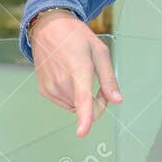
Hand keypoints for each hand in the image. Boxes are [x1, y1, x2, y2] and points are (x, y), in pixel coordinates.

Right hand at [31, 11, 121, 136]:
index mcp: (79, 68)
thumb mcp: (99, 51)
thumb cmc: (76, 37)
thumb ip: (109, 78)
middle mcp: (62, 80)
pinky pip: (65, 104)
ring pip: (75, 107)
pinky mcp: (45, 91)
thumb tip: (117, 100)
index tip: (82, 132)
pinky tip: (69, 78)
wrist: (48, 28)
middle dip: (97, 100)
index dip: (84, 117)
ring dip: (83, 100)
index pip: (82, 98)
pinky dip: (71, 97)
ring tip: (81, 76)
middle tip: (98, 79)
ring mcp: (51, 87)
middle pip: (85, 107)